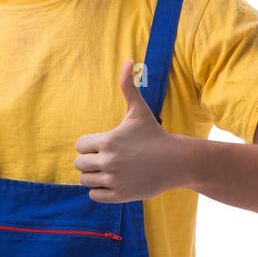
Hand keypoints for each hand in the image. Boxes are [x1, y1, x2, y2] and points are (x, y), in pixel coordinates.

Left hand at [73, 60, 190, 202]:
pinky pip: (94, 195)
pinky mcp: (120, 195)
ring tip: (109, 170)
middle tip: (106, 158)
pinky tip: (113, 181)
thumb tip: (129, 61)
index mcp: (108, 141)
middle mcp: (109, 161)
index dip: (90, 144)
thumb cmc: (155, 135)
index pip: (80, 145)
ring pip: (85, 180)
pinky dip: (99, 190)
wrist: (177, 162)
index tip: (105, 144)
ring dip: (93, 176)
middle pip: (79, 164)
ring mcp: (114, 179)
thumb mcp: (139, 111)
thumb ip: (128, 87)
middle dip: (89, 160)